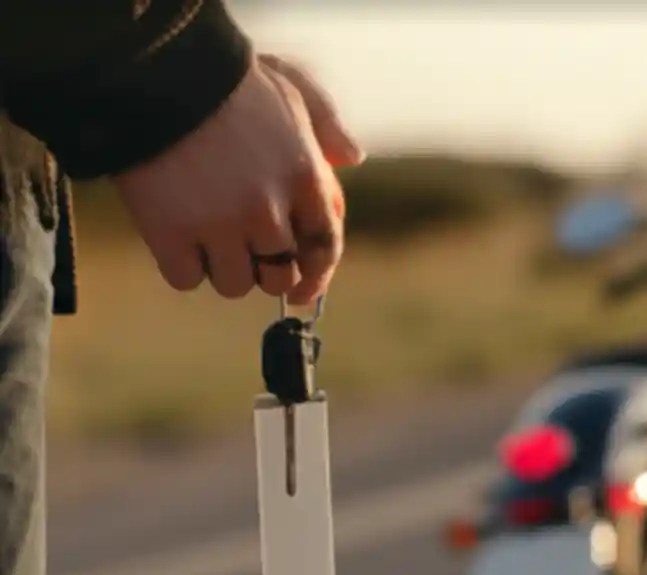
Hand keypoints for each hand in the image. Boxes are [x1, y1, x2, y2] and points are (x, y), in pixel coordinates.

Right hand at [113, 54, 363, 303]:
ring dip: (222, 269)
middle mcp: (269, 210)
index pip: (325, 247)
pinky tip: (174, 234)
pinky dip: (181, 265)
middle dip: (265, 269)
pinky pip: (186, 279)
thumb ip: (328, 125)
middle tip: (243, 248)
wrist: (154, 71)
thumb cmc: (228, 80)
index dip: (317, 276)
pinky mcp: (170, 234)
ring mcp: (220, 225)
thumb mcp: (292, 88)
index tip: (304, 292)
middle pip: (279, 275)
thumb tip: (352, 158)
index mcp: (305, 178)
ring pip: (234, 285)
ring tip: (206, 234)